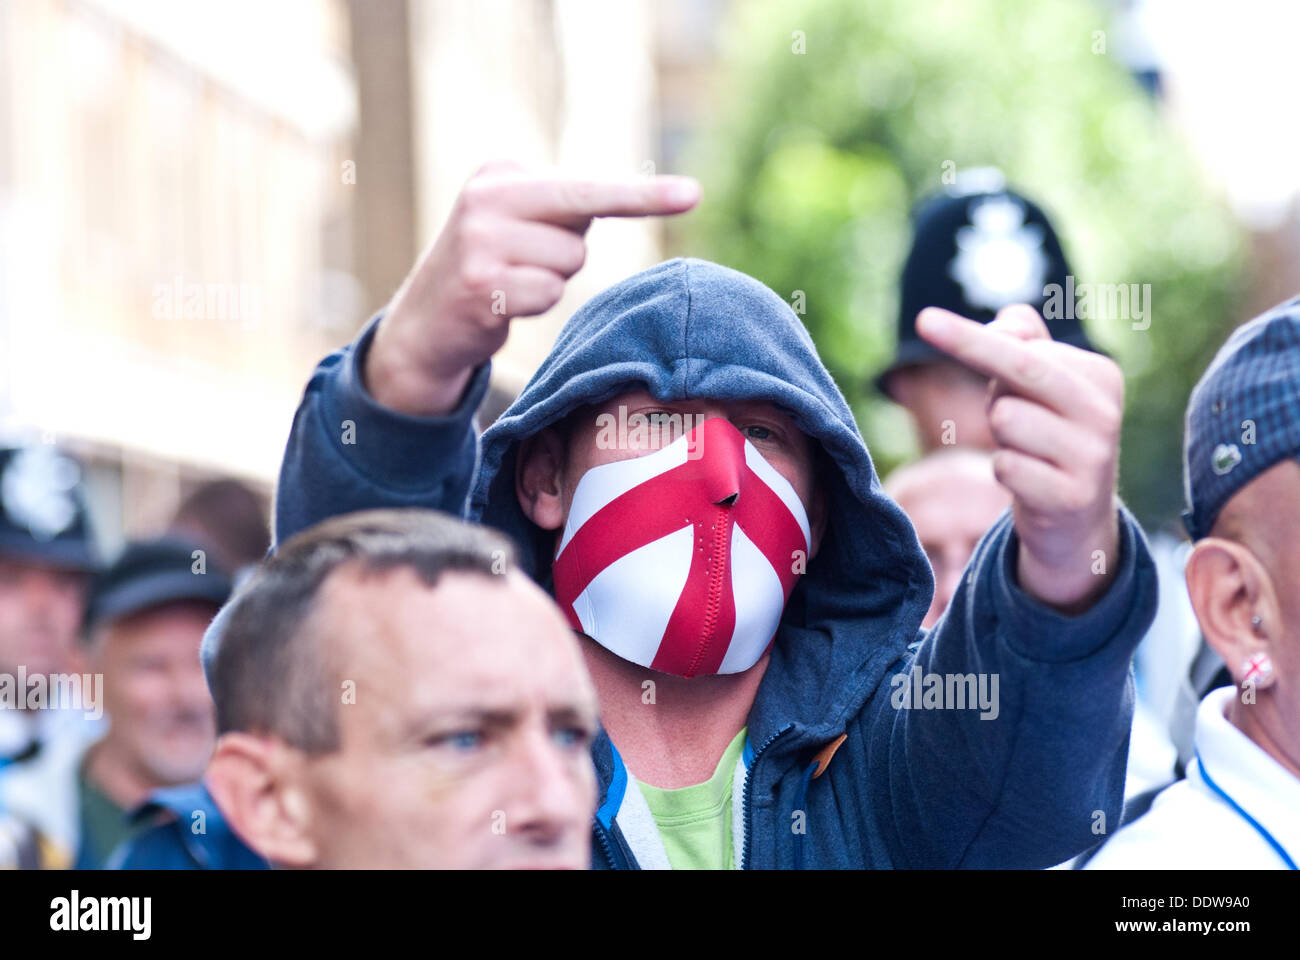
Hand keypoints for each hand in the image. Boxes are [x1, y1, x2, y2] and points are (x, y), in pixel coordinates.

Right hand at [367, 161, 700, 414]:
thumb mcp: (520, 217)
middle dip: (569, 249)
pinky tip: (501, 301)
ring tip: (511, 280)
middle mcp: (486, 198)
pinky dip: (534, 303)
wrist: (425, 321)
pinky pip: (546, 295)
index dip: (643, 194)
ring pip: (568, 264)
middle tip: (527, 259)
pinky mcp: (478, 285)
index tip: (693, 196)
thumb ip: (567, 205)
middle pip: (580, 230)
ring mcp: (478, 242)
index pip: (588, 185)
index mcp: (501, 172)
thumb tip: (639, 193)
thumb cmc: (494, 263)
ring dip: (550, 280)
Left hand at [916, 304, 1123, 613]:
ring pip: (1005, 419)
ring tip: (1023, 447)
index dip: (976, 343)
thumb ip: (1022, 339)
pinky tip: (1027, 480)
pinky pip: (1005, 466)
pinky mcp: (1070, 498)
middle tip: (923, 322)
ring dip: (999, 434)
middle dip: (970, 345)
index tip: (925, 321)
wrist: (1074, 518)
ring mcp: (1092, 457)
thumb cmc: (1046, 436)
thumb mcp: (1040, 385)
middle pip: (1021, 367)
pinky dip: (1004, 470)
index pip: (1025, 345)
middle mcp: (1104, 412)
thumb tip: (1005, 322)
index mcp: (1100, 375)